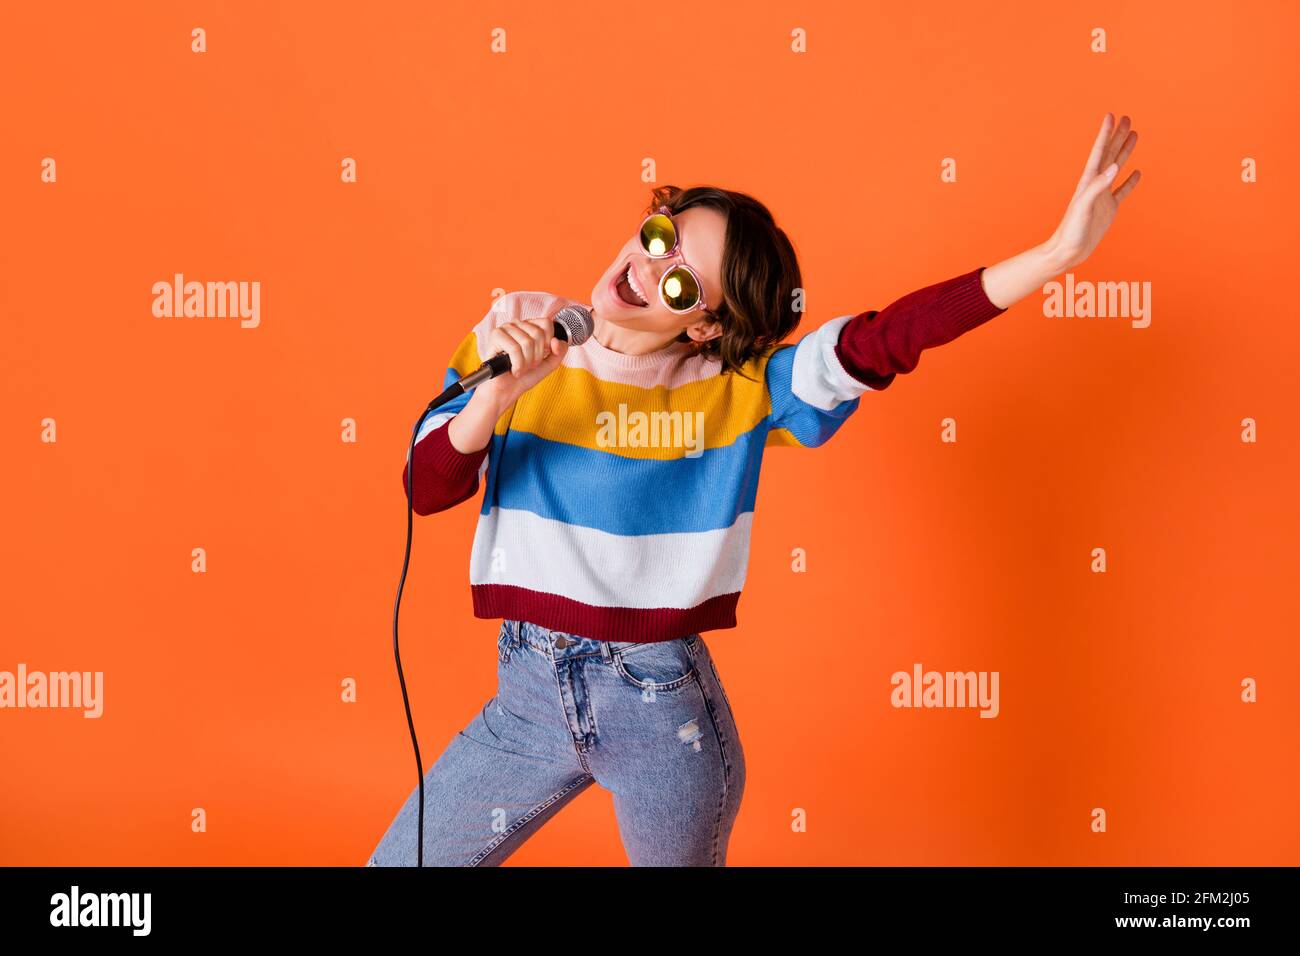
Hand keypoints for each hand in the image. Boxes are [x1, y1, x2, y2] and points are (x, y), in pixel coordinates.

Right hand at [473, 313, 568, 409]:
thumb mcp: (548, 364)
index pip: (546, 323)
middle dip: (536, 356)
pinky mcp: (495, 336)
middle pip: (538, 333)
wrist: (506, 391)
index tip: (541, 356)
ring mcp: (505, 328)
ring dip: (526, 362)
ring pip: (527, 342)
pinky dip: (517, 364)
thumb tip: (556, 340)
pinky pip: (514, 348)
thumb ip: (559, 352)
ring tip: (520, 369)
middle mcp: (517, 324)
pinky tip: (513, 370)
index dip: (548, 343)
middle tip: (528, 365)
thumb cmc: (524, 377)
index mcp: (529, 326)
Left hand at [1045, 113, 1141, 270]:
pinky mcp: (1109, 209)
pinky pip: (1122, 191)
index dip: (1105, 134)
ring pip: (1117, 168)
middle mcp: (1096, 186)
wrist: (1068, 251)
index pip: (1098, 152)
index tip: (1111, 116)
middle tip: (1128, 118)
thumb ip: (1098, 187)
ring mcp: (1103, 196)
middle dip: (1118, 136)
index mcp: (1088, 182)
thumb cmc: (1071, 231)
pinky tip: (1137, 172)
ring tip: (1135, 135)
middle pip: (1109, 155)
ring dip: (1125, 151)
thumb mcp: (1084, 207)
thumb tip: (1116, 167)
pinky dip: (1130, 181)